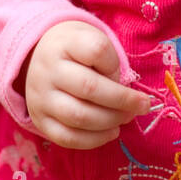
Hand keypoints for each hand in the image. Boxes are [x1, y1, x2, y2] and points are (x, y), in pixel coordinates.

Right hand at [22, 20, 152, 148]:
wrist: (38, 58)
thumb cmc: (76, 51)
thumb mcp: (91, 40)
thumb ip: (109, 62)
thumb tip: (125, 99)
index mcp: (64, 43)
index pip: (96, 50)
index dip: (115, 64)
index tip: (123, 73)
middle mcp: (48, 69)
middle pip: (89, 87)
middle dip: (122, 100)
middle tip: (142, 105)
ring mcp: (40, 97)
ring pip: (78, 116)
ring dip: (111, 121)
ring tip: (126, 118)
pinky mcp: (39, 120)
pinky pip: (67, 138)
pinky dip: (94, 139)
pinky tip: (111, 132)